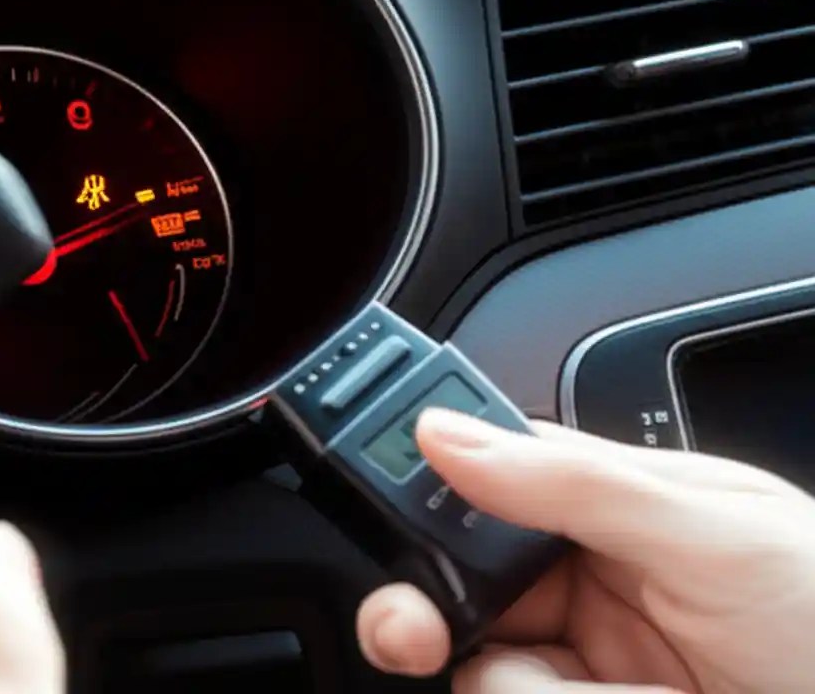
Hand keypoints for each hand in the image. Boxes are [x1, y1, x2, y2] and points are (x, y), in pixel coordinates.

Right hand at [356, 409, 814, 692]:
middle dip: (426, 611)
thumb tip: (449, 433)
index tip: (385, 517)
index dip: (423, 495)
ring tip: (638, 692)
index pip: (482, 481)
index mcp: (611, 504)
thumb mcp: (716, 536)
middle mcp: (586, 583)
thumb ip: (575, 481)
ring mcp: (587, 666)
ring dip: (534, 689)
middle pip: (454, 586)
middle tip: (416, 633)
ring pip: (482, 670)